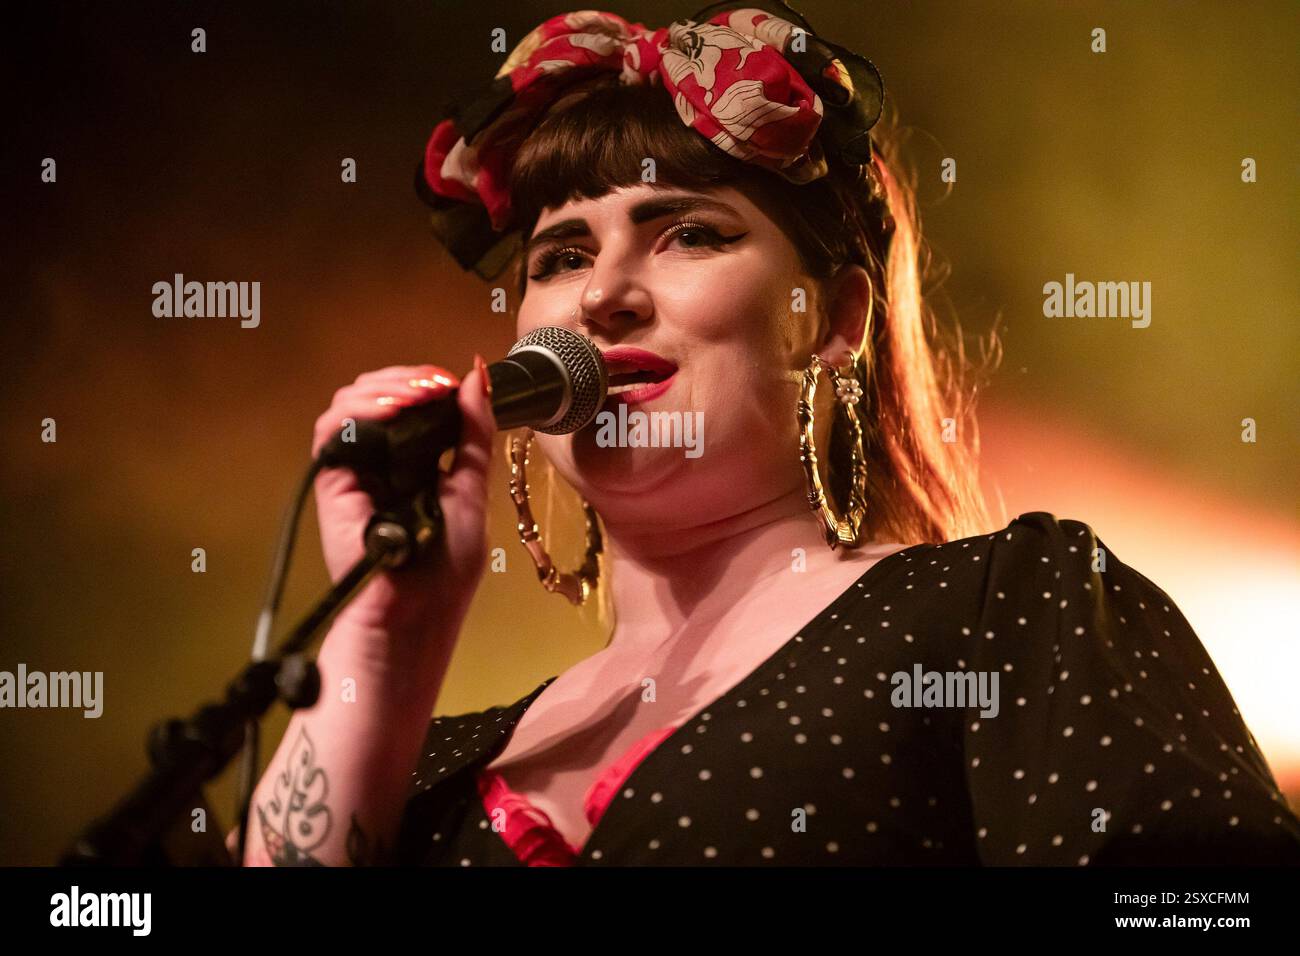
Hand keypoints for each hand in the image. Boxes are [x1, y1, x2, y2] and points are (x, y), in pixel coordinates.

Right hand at [309, 357, 496, 644]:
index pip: (412, 404)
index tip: (449, 382)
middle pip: (379, 395)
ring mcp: (355, 469)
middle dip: (407, 379)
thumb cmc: (445, 567)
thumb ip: (472, 434)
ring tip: (417, 394)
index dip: (426, 384)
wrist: (414, 611)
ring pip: (351, 403)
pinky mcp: (331, 479)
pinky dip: (357, 410)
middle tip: (435, 384)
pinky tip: (390, 409)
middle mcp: (383, 462)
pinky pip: (332, 430)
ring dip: (385, 388)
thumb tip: (475, 377)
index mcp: (417, 463)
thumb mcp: (471, 488)